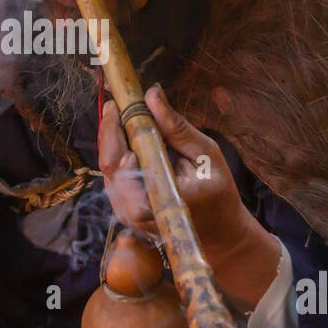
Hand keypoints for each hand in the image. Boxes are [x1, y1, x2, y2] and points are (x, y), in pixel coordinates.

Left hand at [99, 84, 280, 309]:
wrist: (219, 233)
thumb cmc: (218, 192)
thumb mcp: (206, 154)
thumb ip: (176, 127)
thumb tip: (152, 93)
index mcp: (159, 199)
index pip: (121, 164)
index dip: (114, 131)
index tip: (117, 104)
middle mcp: (137, 213)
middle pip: (109, 166)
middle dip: (111, 132)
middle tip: (119, 106)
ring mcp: (128, 217)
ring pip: (108, 172)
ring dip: (114, 143)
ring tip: (125, 119)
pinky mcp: (126, 214)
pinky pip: (114, 180)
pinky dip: (119, 157)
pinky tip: (129, 141)